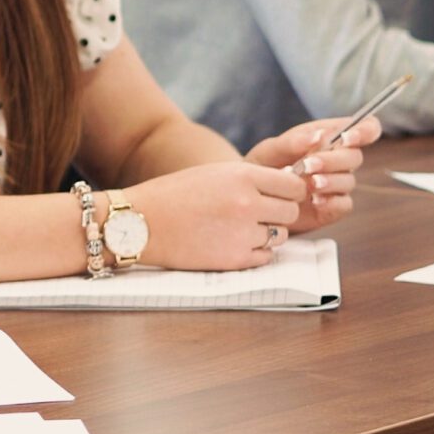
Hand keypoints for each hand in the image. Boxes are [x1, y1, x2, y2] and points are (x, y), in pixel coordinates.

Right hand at [122, 160, 310, 270]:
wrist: (139, 223)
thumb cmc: (174, 194)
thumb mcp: (215, 173)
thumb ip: (250, 179)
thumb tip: (287, 188)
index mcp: (242, 176)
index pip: (294, 186)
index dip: (290, 191)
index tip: (280, 196)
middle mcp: (248, 204)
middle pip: (291, 212)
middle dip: (278, 213)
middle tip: (257, 214)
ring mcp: (243, 234)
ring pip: (280, 236)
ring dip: (266, 234)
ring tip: (238, 229)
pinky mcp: (234, 259)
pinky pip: (265, 257)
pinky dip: (254, 252)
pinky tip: (231, 243)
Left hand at [245, 115, 376, 233]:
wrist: (250, 196)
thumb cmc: (262, 167)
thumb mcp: (271, 150)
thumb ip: (293, 142)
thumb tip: (319, 136)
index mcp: (328, 137)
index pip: (364, 128)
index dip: (364, 130)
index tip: (348, 137)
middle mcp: (338, 160)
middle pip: (354, 157)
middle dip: (333, 160)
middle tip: (307, 165)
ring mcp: (337, 185)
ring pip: (349, 181)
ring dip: (330, 181)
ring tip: (308, 184)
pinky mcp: (333, 208)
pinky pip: (344, 204)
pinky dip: (332, 202)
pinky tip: (314, 201)